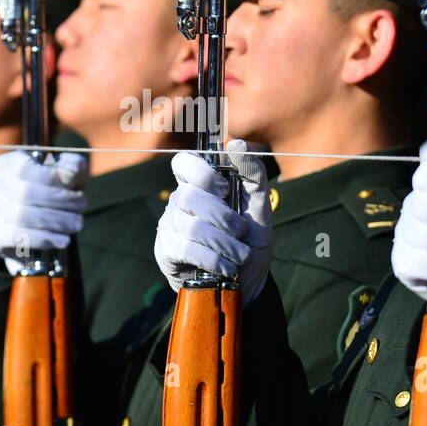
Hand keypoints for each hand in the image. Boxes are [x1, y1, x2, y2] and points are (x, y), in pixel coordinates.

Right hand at [0, 151, 88, 273]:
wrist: (33, 223)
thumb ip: (72, 167)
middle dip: (59, 202)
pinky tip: (61, 240)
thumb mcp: (66, 175)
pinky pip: (14, 237)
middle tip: (82, 208)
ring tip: (76, 224)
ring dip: (54, 222)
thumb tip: (70, 171)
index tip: (77, 190)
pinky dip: (42, 239)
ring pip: (19, 217)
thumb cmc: (53, 191)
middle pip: (24, 194)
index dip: (52, 180)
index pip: (24, 169)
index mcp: (8, 163)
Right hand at [154, 140, 271, 305]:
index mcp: (198, 185)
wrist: (246, 281)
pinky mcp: (166, 252)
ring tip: (240, 254)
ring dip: (225, 244)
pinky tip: (226, 267)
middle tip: (240, 230)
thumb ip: (252, 174)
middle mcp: (179, 201)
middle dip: (224, 216)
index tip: (224, 189)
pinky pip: (186, 249)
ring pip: (192, 226)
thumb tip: (237, 144)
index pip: (184, 162)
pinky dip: (214, 259)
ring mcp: (169, 226)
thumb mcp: (259, 206)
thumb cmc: (249, 238)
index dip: (204, 173)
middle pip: (190, 196)